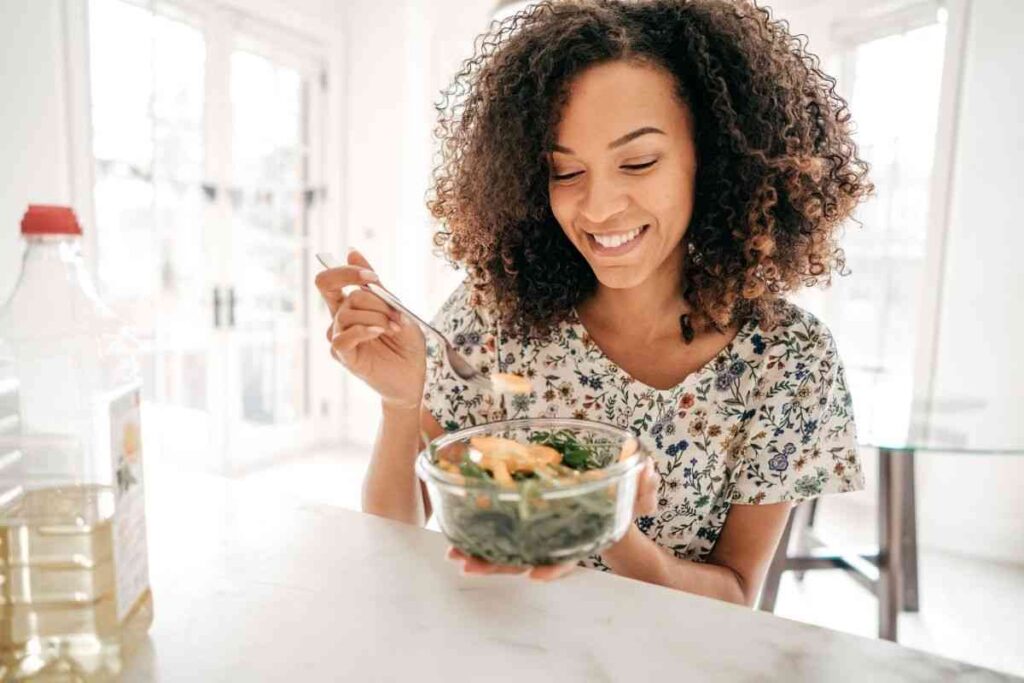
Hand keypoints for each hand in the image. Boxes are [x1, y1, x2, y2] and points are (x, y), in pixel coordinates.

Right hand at [314, 248, 426, 408]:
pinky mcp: (344, 356)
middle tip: (396, 313)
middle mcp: (339, 319)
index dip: (346, 272)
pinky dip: (363, 330)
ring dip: (378, 316)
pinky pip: (342, 338)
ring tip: (395, 329)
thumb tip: (351, 252)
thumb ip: (374, 285)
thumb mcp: (395, 307)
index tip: (372, 278)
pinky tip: (379, 332)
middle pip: (336, 291)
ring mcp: (339, 338)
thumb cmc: (406, 342)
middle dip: (373, 298)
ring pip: (347, 312)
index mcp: (349, 305)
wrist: (415, 376)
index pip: (328, 280)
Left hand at [444, 459, 657, 580]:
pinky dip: (478, 531)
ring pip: (506, 549)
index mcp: (580, 537)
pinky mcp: (523, 519)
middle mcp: (556, 540)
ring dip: (479, 553)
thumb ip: (643, 485)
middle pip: (525, 558)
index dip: (554, 567)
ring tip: (454, 554)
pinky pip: (499, 528)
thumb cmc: (620, 498)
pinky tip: (455, 531)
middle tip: (468, 565)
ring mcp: (538, 532)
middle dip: (496, 565)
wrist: (607, 500)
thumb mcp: (636, 493)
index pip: (567, 557)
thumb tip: (647, 468)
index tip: (536, 576)